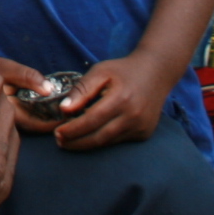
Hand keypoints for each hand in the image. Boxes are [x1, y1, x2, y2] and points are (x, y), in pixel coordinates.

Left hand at [51, 56, 171, 149]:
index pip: (91, 120)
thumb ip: (82, 89)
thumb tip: (64, 109)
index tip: (57, 133)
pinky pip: (118, 141)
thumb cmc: (123, 70)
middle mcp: (133, 116)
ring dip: (87, 144)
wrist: (156, 73)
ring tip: (70, 141)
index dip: (73, 129)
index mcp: (121, 99)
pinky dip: (102, 140)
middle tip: (60, 141)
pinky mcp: (144, 133)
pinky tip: (90, 135)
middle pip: (99, 137)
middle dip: (77, 142)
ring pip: (108, 142)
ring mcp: (141, 127)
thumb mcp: (100, 71)